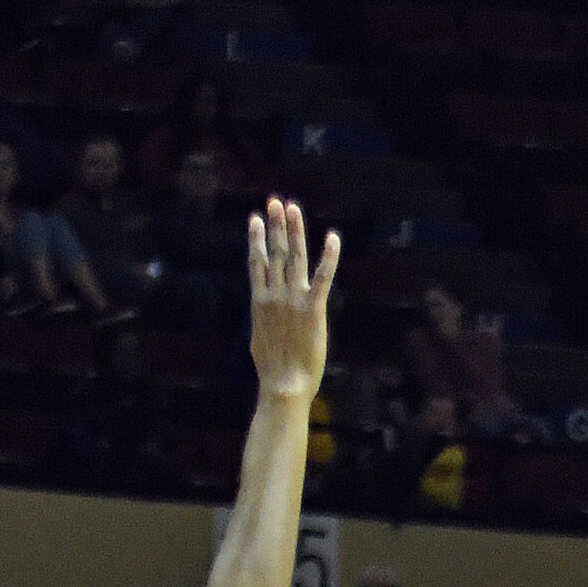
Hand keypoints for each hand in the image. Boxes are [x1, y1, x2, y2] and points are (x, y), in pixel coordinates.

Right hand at [247, 197, 339, 401]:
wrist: (284, 384)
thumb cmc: (273, 369)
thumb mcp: (259, 339)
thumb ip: (263, 320)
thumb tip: (261, 315)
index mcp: (259, 301)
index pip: (256, 262)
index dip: (256, 238)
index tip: (255, 218)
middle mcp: (274, 295)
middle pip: (275, 252)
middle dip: (275, 225)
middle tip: (276, 202)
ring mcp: (293, 300)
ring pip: (294, 257)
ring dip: (294, 230)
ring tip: (292, 209)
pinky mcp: (313, 308)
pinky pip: (322, 276)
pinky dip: (328, 256)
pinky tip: (332, 237)